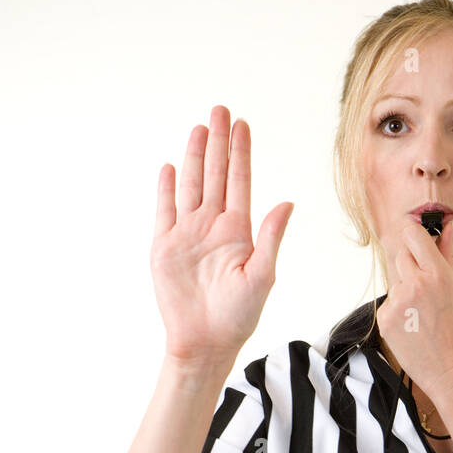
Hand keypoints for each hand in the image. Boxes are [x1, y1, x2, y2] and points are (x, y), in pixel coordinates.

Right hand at [150, 104, 293, 363]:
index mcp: (238, 232)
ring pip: (191, 186)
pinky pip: (165, 210)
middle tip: (221, 110)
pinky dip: (167, 188)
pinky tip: (171, 167)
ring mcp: (188, 234)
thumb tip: (287, 203)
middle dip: (218, 143)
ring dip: (195, 157)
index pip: (240, 183)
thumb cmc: (238, 316)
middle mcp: (213, 227)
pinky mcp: (165, 246)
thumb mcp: (262, 276)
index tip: (243, 125)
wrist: (205, 342)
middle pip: (215, 175)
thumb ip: (271, 237)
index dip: (240, 154)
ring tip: (200, 128)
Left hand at [375, 219, 452, 406]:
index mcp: (438, 273)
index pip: (413, 234)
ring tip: (423, 316)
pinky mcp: (385, 319)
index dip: (415, 235)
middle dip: (411, 263)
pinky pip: (389, 304)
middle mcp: (415, 284)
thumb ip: (448, 255)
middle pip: (401, 254)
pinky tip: (413, 327)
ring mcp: (397, 302)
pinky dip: (398, 312)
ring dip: (405, 291)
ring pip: (396, 282)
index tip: (418, 240)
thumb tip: (448, 227)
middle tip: (426, 288)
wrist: (451, 373)